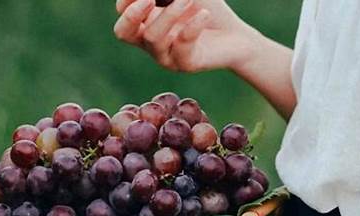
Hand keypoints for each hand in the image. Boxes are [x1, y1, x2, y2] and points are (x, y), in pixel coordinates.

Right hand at [113, 0, 262, 72]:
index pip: (122, 11)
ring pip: (152, 37)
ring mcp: (165, 55)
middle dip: (132, 15)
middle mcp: (150, 41)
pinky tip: (204, 14)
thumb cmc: (207, 8)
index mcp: (145, 21)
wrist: (236, 36)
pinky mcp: (184, 65)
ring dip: (169, 14)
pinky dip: (192, 26)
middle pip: (122, 32)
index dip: (129, 0)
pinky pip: (181, 46)